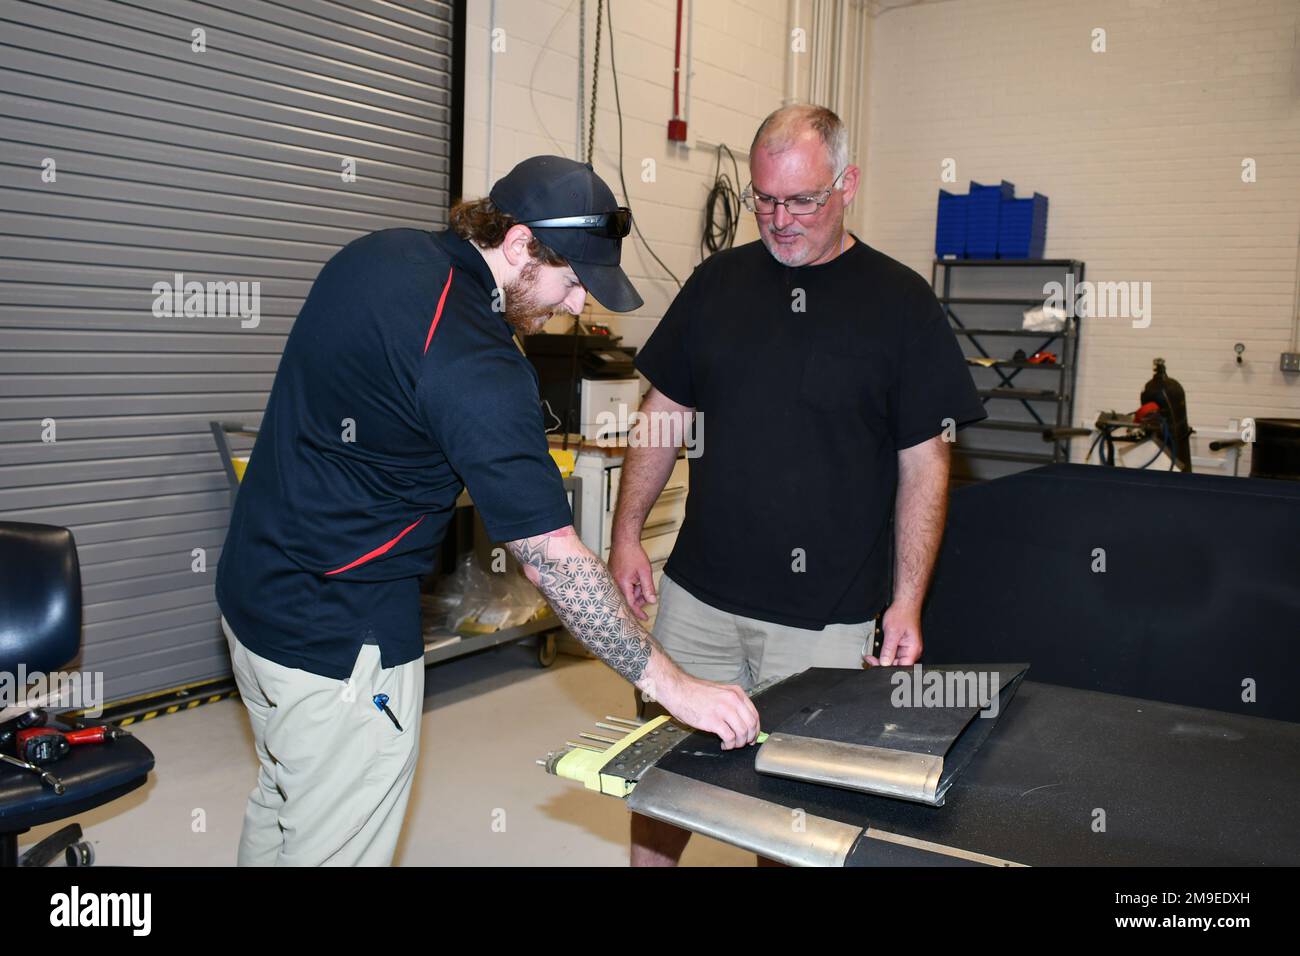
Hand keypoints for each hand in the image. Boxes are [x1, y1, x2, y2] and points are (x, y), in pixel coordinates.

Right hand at [609, 539, 656, 620]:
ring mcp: (612, 580)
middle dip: (639, 598)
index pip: (630, 604)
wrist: (624, 541)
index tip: (645, 618)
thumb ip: (648, 588)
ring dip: (635, 591)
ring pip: (626, 593)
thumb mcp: (645, 572)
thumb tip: (652, 601)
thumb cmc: (633, 554)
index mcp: (622, 584)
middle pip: (628, 599)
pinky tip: (635, 579)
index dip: (638, 612)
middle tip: (648, 592)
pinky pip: (622, 587)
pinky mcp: (612, 577)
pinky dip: (631, 586)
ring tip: (642, 580)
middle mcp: (614, 584)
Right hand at [644, 665, 759, 749]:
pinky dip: (729, 744)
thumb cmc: (693, 692)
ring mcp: (724, 710)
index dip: (755, 729)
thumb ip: (731, 703)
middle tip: (743, 743)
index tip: (752, 736)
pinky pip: (730, 737)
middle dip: (749, 738)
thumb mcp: (719, 692)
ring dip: (738, 743)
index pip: (754, 714)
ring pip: (742, 732)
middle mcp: (733, 700)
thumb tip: (740, 720)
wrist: (677, 690)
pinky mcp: (714, 721)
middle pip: (751, 724)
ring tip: (731, 744)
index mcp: (736, 693)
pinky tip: (723, 744)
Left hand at [865, 603, 922, 666]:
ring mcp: (907, 648)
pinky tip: (876, 653)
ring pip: (894, 660)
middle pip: (897, 665)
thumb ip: (888, 649)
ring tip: (871, 657)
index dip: (890, 669)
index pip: (902, 667)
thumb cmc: (903, 614)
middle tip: (871, 660)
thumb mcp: (892, 632)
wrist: (904, 604)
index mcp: (913, 649)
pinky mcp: (901, 646)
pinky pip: (893, 654)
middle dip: (883, 663)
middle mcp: (912, 651)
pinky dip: (884, 654)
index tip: (878, 666)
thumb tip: (884, 663)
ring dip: (882, 659)